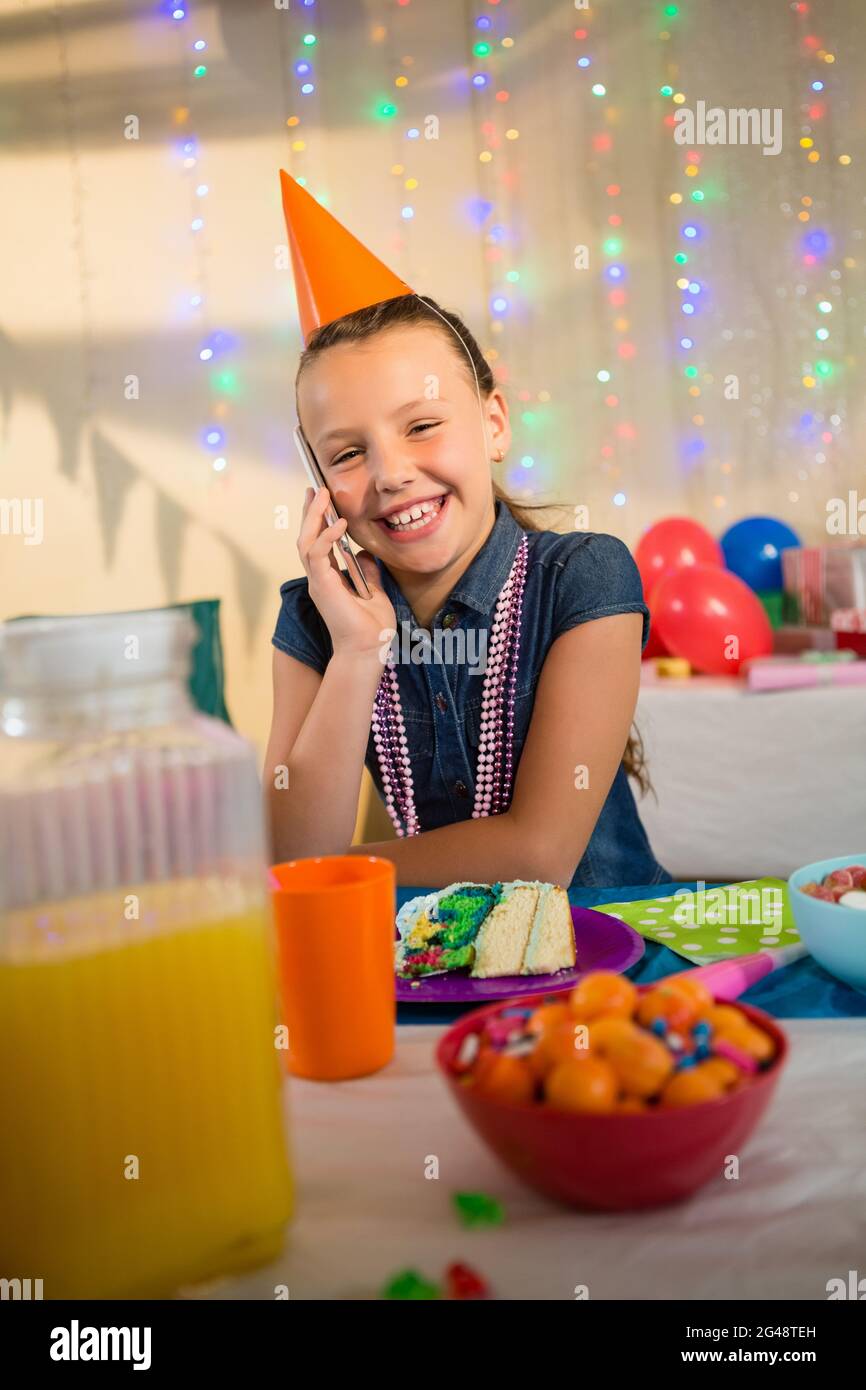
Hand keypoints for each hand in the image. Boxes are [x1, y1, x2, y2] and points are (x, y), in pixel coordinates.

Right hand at [297, 487, 397, 660]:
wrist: (368, 650)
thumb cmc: (371, 628)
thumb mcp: (374, 592)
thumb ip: (366, 572)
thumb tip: (364, 553)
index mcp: (328, 579)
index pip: (318, 544)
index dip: (318, 521)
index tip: (322, 499)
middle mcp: (319, 579)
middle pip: (306, 538)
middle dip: (310, 512)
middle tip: (315, 489)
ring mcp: (318, 582)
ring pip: (306, 542)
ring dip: (313, 517)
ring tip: (321, 495)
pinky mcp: (322, 586)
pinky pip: (317, 554)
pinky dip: (326, 537)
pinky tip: (340, 524)